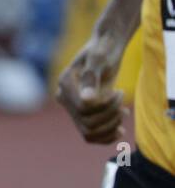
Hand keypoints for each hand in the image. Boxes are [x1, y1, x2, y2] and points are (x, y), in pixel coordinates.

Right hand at [55, 30, 127, 144]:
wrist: (105, 51)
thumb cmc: (104, 51)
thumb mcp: (99, 60)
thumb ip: (91, 78)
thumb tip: (86, 100)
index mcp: (65, 83)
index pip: (83, 108)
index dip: (105, 106)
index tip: (120, 91)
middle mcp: (65, 97)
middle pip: (86, 122)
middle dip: (110, 116)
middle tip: (123, 103)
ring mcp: (72, 106)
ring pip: (88, 132)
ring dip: (111, 126)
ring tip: (123, 112)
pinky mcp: (82, 113)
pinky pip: (90, 135)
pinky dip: (106, 137)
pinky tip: (119, 130)